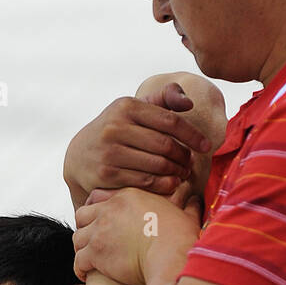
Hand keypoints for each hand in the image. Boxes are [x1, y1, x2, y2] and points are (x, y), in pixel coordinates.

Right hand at [64, 87, 212, 212]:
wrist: (79, 156)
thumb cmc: (115, 130)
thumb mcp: (133, 109)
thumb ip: (162, 99)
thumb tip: (188, 102)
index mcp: (126, 106)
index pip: (170, 121)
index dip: (192, 135)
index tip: (206, 146)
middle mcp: (115, 127)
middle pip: (165, 145)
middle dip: (184, 157)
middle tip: (191, 164)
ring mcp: (110, 152)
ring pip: (157, 165)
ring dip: (176, 172)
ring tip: (182, 173)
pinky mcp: (107, 175)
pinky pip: (146, 182)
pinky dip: (164, 184)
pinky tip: (171, 183)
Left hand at [73, 180, 202, 284]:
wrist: (172, 255)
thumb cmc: (182, 237)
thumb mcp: (185, 214)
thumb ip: (186, 204)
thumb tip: (194, 198)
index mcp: (128, 196)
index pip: (98, 197)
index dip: (97, 210)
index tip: (100, 223)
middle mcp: (109, 210)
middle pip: (82, 215)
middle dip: (84, 228)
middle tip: (91, 241)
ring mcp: (100, 231)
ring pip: (77, 238)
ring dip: (81, 249)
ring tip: (88, 260)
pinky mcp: (96, 253)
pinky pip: (78, 260)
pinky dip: (79, 269)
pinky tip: (85, 275)